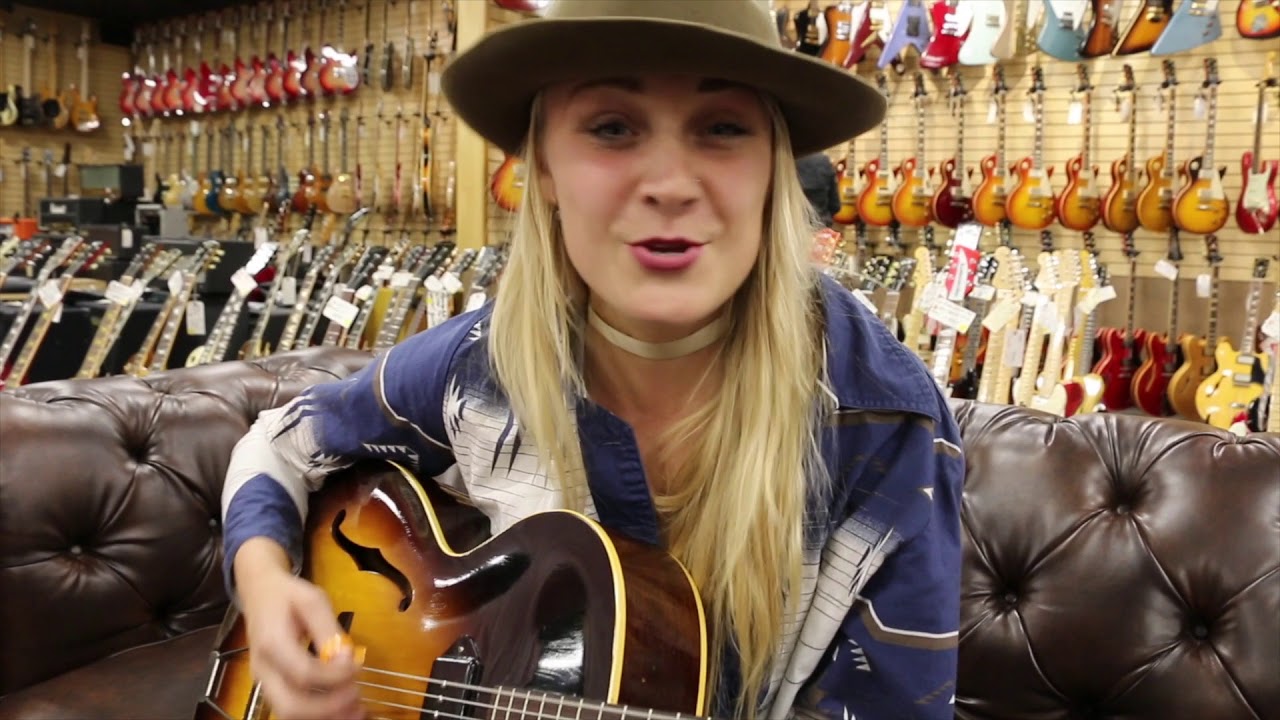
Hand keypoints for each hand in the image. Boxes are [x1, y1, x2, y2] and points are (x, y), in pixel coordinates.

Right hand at [234, 539, 365, 719]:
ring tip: (355, 710)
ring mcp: (264, 682)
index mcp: (272, 643)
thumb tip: (346, 660)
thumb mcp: (313, 600)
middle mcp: (263, 669)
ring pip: (289, 714)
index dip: (334, 676)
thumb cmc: (287, 595)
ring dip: (324, 716)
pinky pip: (290, 710)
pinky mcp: (270, 687)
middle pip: (291, 706)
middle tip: (357, 695)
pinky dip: (316, 714)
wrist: (259, 592)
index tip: (356, 666)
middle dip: (329, 707)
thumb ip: (329, 630)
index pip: (303, 674)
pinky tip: (341, 709)